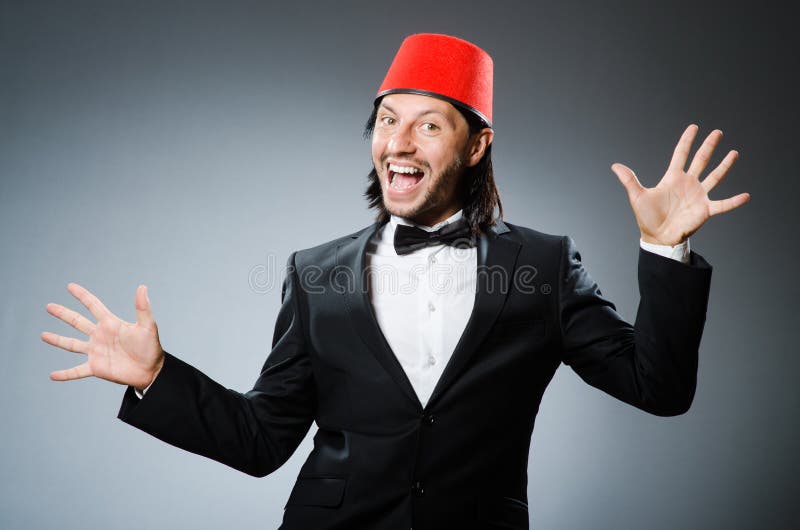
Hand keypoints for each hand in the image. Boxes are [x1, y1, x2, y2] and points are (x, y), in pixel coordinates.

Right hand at [42, 283, 163, 389]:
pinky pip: (76, 371)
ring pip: (72, 344)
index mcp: (110, 324)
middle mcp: (100, 336)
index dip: (82, 295)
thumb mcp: (147, 326)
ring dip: (58, 340)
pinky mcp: (96, 368)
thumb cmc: (151, 347)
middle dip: (63, 314)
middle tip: (49, 306)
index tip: (70, 286)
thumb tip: (143, 286)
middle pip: (77, 322)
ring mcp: (96, 352)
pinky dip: (65, 374)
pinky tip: (52, 375)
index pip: (93, 306)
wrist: (151, 370)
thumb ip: (143, 307)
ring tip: (43, 335)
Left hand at [611, 124, 749, 245]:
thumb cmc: (647, 218)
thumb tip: (615, 165)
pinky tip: (746, 196)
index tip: (694, 127)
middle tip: (717, 132)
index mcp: (672, 178)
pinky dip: (734, 201)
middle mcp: (688, 184)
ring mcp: (698, 196)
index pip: (681, 154)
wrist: (657, 237)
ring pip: (714, 177)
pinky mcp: (705, 210)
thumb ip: (629, 180)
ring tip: (734, 153)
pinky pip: (723, 204)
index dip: (687, 141)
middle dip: (708, 146)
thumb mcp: (637, 196)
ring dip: (724, 165)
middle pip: (701, 160)